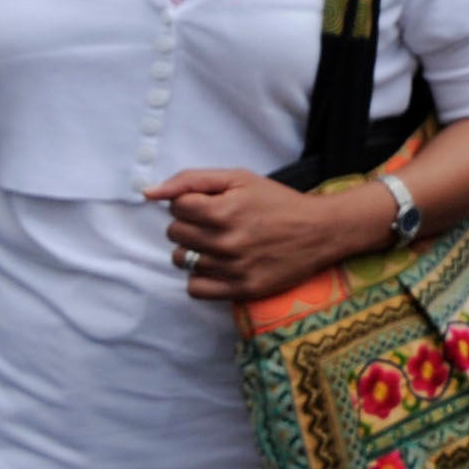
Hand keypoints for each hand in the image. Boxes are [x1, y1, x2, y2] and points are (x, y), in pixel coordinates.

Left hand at [146, 169, 383, 299]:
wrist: (320, 231)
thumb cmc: (277, 201)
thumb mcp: (238, 178)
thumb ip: (191, 180)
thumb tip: (148, 193)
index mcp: (223, 211)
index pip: (176, 208)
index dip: (190, 203)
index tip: (210, 205)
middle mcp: (226, 242)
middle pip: (175, 233)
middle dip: (190, 225)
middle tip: (216, 223)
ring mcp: (233, 269)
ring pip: (182, 260)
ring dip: (194, 250)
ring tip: (218, 244)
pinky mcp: (241, 290)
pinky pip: (195, 289)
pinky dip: (200, 277)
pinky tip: (217, 266)